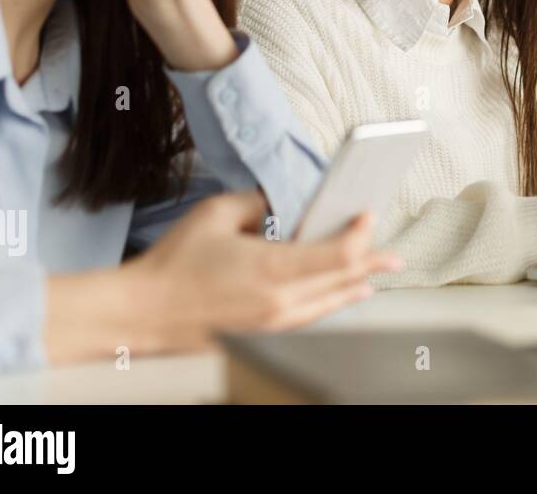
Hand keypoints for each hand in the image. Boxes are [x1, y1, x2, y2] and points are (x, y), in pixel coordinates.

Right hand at [123, 193, 401, 352]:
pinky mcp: (262, 333)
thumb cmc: (173, 265)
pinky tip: (341, 297)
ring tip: (376, 274)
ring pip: (330, 303)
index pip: (339, 254)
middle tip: (394, 253)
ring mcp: (272, 322)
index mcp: (273, 269)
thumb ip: (257, 203)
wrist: (142, 314)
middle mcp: (280, 301)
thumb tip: (280, 203)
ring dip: (356, 285)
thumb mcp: (216, 214)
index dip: (361, 234)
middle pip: (343, 280)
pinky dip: (333, 304)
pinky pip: (310, 318)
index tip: (367, 216)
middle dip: (372, 263)